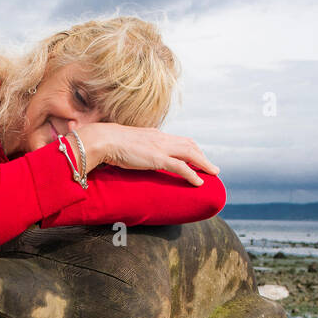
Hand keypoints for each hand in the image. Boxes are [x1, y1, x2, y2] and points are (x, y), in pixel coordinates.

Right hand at [67, 120, 218, 185]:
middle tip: (211, 167)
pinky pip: (181, 167)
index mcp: (154, 135)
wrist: (104, 140)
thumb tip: (132, 155)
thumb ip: (134, 148)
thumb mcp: (126, 144)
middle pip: (189, 145)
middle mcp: (161, 138)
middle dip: (202, 156)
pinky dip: (192, 174)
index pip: (178, 140)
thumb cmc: (109, 143)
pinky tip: (199, 182)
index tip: (196, 157)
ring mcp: (161, 147)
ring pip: (190, 153)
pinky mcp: (158, 158)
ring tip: (213, 173)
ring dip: (204, 164)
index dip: (190, 148)